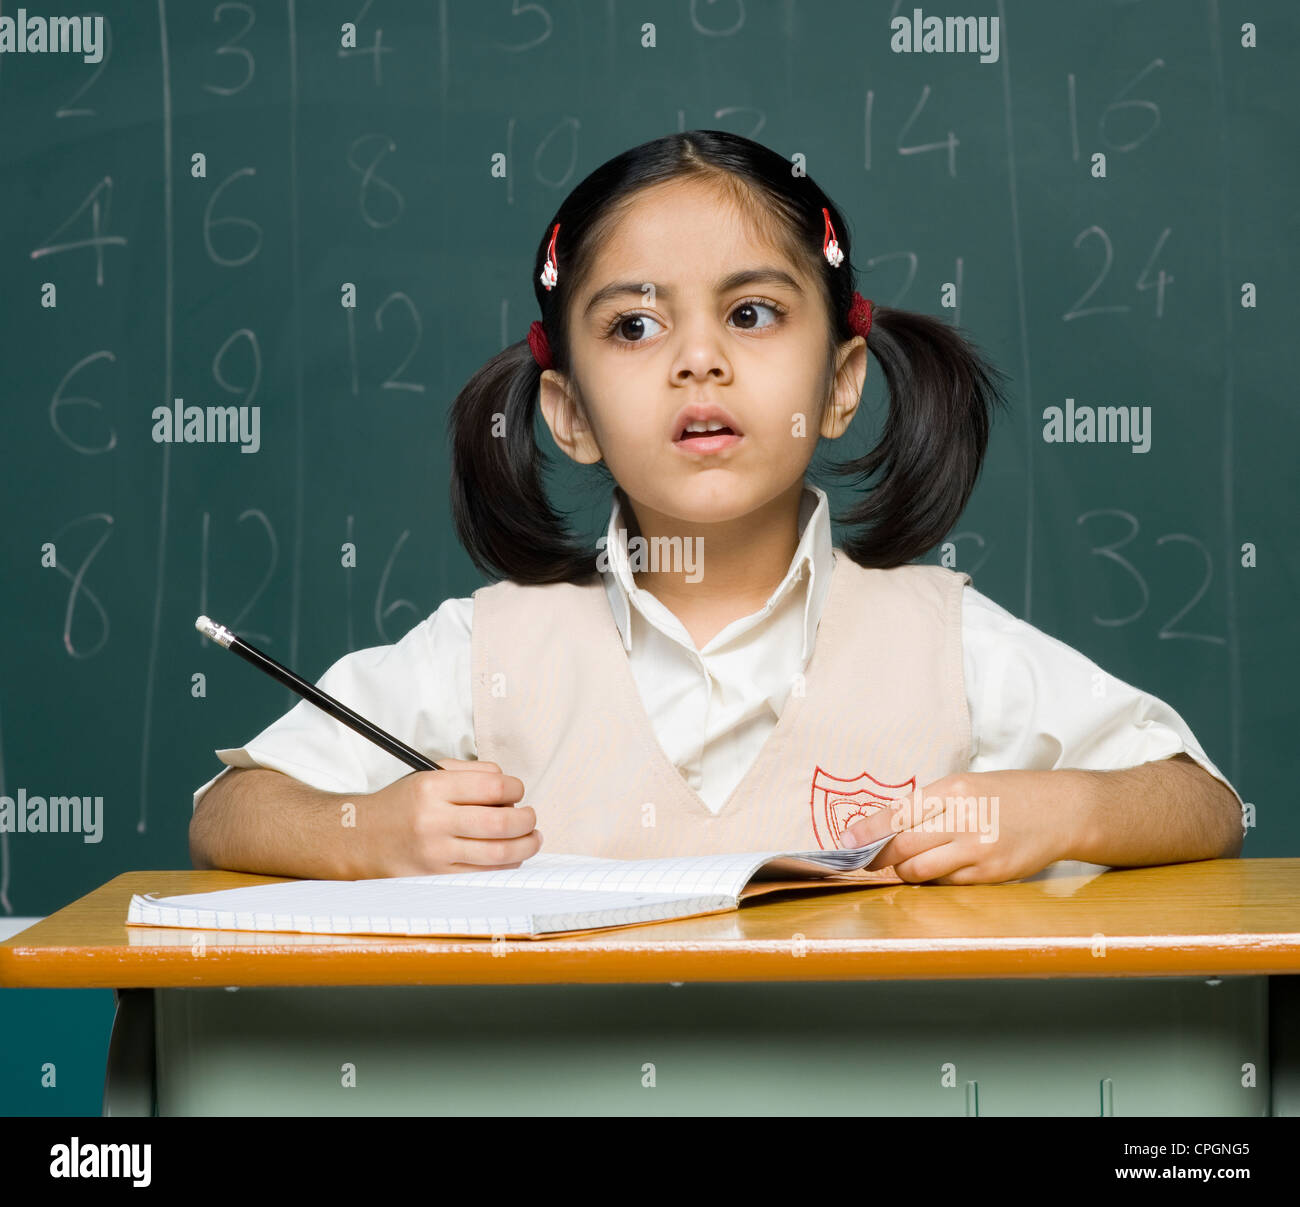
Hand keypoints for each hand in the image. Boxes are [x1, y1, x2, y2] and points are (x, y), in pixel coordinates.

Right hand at [351, 759, 539, 877]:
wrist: (360, 837)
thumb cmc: (402, 804)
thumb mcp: (428, 774)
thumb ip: (471, 773)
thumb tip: (510, 786)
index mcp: (432, 787)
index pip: (494, 785)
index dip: (516, 788)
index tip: (518, 791)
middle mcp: (434, 820)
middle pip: (502, 822)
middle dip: (527, 820)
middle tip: (531, 817)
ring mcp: (436, 852)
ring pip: (499, 852)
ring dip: (526, 845)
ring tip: (532, 838)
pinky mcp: (437, 875)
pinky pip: (484, 872)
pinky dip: (507, 863)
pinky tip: (512, 855)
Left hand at [840, 770, 1080, 884]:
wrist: (1060, 810)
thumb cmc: (1006, 795)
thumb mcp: (965, 786)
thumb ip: (927, 806)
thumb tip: (880, 828)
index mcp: (954, 791)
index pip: (898, 815)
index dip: (867, 832)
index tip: (846, 842)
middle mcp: (964, 820)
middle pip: (902, 847)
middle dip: (877, 858)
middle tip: (866, 860)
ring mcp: (978, 850)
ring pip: (919, 871)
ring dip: (904, 871)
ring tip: (905, 863)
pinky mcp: (990, 875)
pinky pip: (945, 884)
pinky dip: (934, 879)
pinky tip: (940, 868)